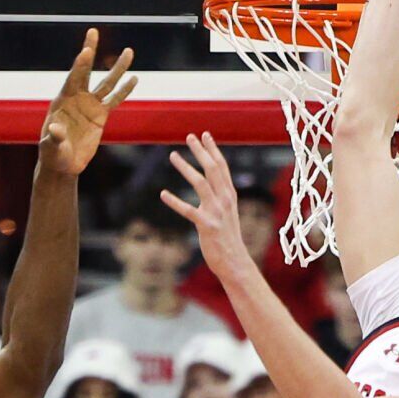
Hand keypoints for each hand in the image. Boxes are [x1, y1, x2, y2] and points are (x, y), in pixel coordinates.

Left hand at [37, 28, 136, 174]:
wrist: (63, 164)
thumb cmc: (52, 155)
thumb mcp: (50, 148)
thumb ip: (53, 138)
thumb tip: (55, 129)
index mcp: (62, 101)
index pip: (73, 79)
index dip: (80, 66)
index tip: (86, 51)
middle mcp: (77, 98)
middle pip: (86, 71)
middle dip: (90, 51)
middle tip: (93, 31)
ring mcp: (90, 106)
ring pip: (106, 83)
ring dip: (118, 68)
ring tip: (129, 51)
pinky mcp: (101, 116)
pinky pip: (115, 100)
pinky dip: (125, 90)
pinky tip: (134, 79)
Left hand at [162, 133, 253, 281]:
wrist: (235, 262)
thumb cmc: (228, 238)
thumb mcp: (228, 214)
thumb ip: (222, 198)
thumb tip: (215, 186)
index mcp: (230, 195)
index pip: (222, 167)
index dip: (213, 150)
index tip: (205, 135)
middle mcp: (225, 200)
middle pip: (213, 169)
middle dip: (201, 151)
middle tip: (189, 136)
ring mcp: (216, 212)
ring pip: (200, 183)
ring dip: (186, 167)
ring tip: (173, 155)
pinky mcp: (206, 225)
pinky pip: (188, 210)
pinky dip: (175, 201)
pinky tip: (163, 194)